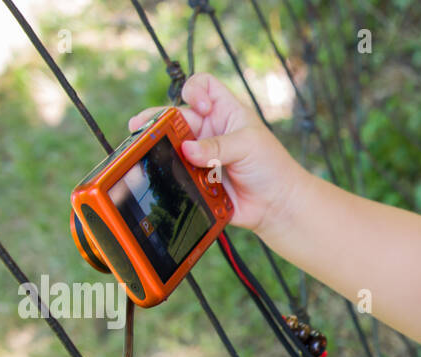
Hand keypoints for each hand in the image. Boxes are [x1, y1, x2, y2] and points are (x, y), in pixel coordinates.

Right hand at [127, 73, 303, 232]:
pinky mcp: (195, 179)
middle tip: (143, 129)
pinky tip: (175, 180)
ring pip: (170, 146)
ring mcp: (200, 155)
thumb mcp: (249, 145)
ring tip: (152, 153)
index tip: (199, 106)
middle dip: (158, 121)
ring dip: (161, 149)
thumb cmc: (272, 167)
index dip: (195, 90)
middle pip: (175, 117)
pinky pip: (176, 175)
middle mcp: (209, 131)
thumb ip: (217, 146)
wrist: (277, 205)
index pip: (202, 86)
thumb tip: (187, 150)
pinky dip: (172, 176)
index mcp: (224, 112)